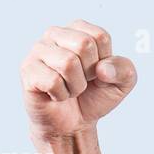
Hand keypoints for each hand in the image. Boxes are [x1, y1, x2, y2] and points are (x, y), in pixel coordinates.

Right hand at [20, 19, 136, 143]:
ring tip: (69, 89)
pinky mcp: (28, 69)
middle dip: (89, 73)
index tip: (96, 73)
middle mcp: (55, 33)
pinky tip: (55, 95)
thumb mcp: (121, 84)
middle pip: (84, 45)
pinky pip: (53, 81)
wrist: (72, 123)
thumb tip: (103, 69)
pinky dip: (61, 95)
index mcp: (79, 30)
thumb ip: (125, 70)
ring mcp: (38, 50)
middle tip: (81, 81)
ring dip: (75, 86)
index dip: (104, 62)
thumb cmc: (93, 97)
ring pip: (68, 63)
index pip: (101, 37)